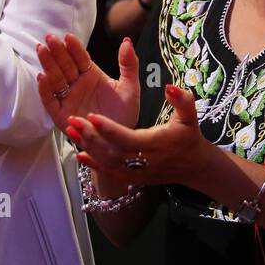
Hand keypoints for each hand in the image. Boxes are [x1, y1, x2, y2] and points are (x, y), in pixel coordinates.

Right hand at [36, 33, 139, 132]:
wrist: (120, 139)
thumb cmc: (124, 114)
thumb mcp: (130, 87)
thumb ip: (129, 64)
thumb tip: (127, 41)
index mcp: (92, 75)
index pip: (81, 58)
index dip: (74, 48)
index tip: (69, 37)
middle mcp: (77, 85)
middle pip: (65, 66)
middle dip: (57, 52)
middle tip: (50, 38)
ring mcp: (68, 99)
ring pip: (55, 79)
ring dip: (48, 65)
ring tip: (42, 50)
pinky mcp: (61, 115)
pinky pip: (50, 101)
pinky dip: (45, 90)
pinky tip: (42, 77)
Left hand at [68, 84, 213, 187]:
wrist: (194, 167)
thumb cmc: (189, 137)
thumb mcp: (190, 116)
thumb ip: (182, 100)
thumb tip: (169, 86)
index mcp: (157, 144)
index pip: (129, 138)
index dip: (110, 129)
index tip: (93, 116)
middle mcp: (145, 161)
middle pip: (113, 152)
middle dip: (92, 137)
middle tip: (74, 121)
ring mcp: (138, 173)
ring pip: (108, 162)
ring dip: (88, 147)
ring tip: (71, 131)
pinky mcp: (133, 178)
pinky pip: (110, 173)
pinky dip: (93, 164)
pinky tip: (79, 154)